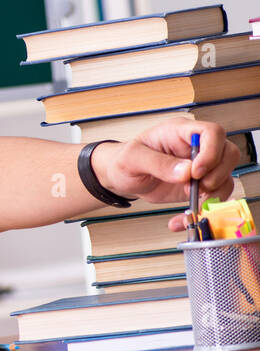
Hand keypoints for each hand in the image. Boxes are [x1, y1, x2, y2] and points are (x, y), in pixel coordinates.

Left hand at [87, 118, 241, 230]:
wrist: (122, 179)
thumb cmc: (124, 161)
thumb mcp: (132, 159)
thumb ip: (157, 163)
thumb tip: (186, 172)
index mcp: (179, 132)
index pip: (212, 132)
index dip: (211, 152)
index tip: (196, 172)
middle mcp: (195, 147)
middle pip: (228, 153)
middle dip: (217, 174)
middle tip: (196, 187)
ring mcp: (201, 166)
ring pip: (227, 175)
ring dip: (214, 193)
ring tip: (191, 201)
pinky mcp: (201, 185)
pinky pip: (216, 196)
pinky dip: (204, 210)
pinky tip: (183, 218)